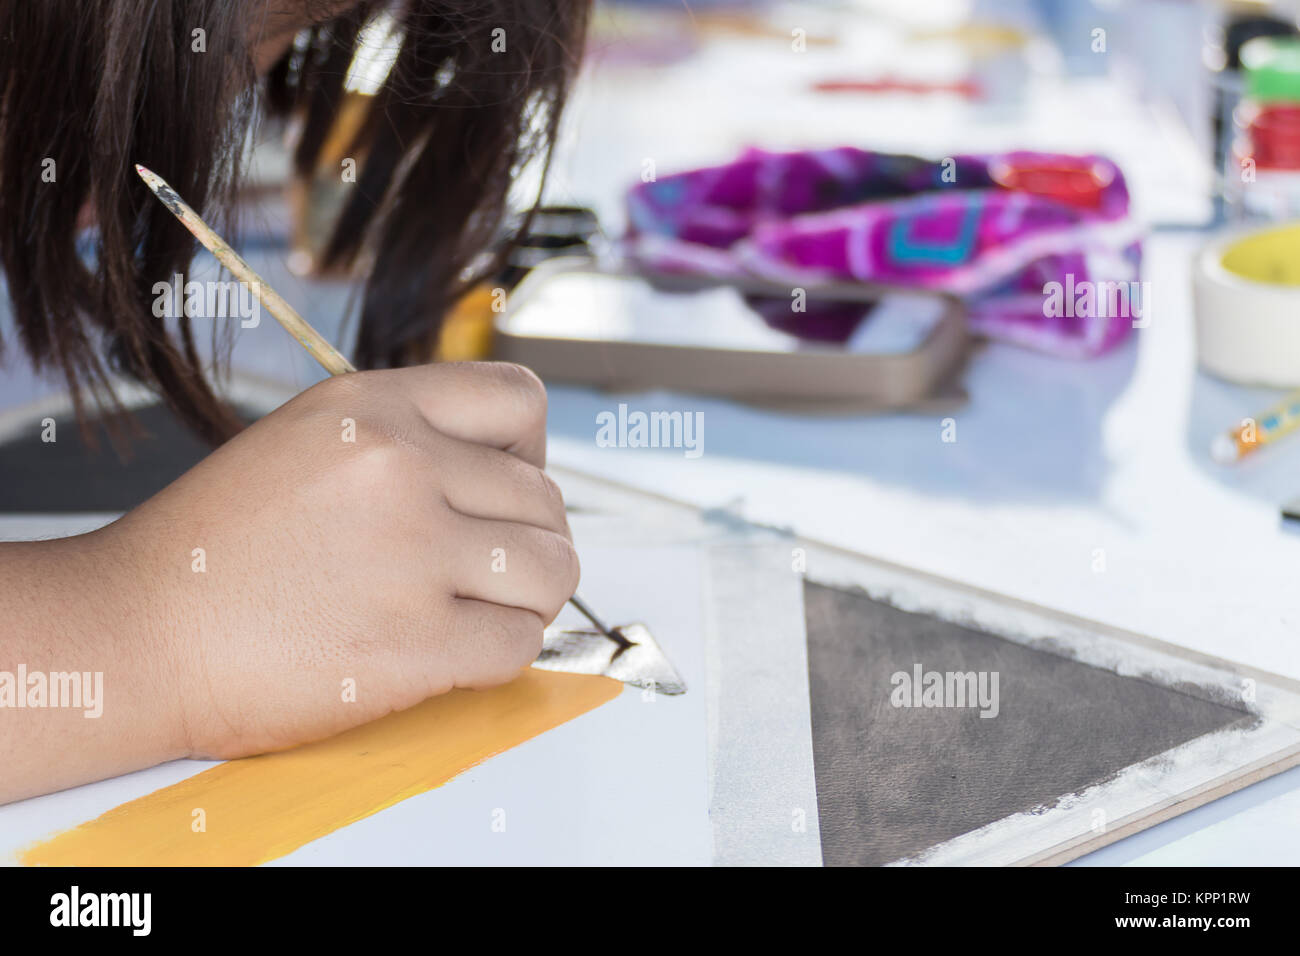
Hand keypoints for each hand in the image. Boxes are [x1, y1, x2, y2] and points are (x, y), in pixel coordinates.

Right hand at [100, 362, 577, 759]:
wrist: (133, 635)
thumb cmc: (214, 551)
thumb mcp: (307, 444)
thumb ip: (406, 442)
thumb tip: (509, 474)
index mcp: (373, 406)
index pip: (521, 400)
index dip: (530, 453)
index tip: (500, 495)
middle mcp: (401, 467)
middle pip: (545, 499)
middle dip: (525, 543)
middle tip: (476, 574)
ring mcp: (412, 554)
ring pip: (552, 571)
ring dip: (527, 600)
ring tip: (473, 611)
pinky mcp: (415, 643)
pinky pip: (520, 644)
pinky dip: (498, 655)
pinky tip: (447, 655)